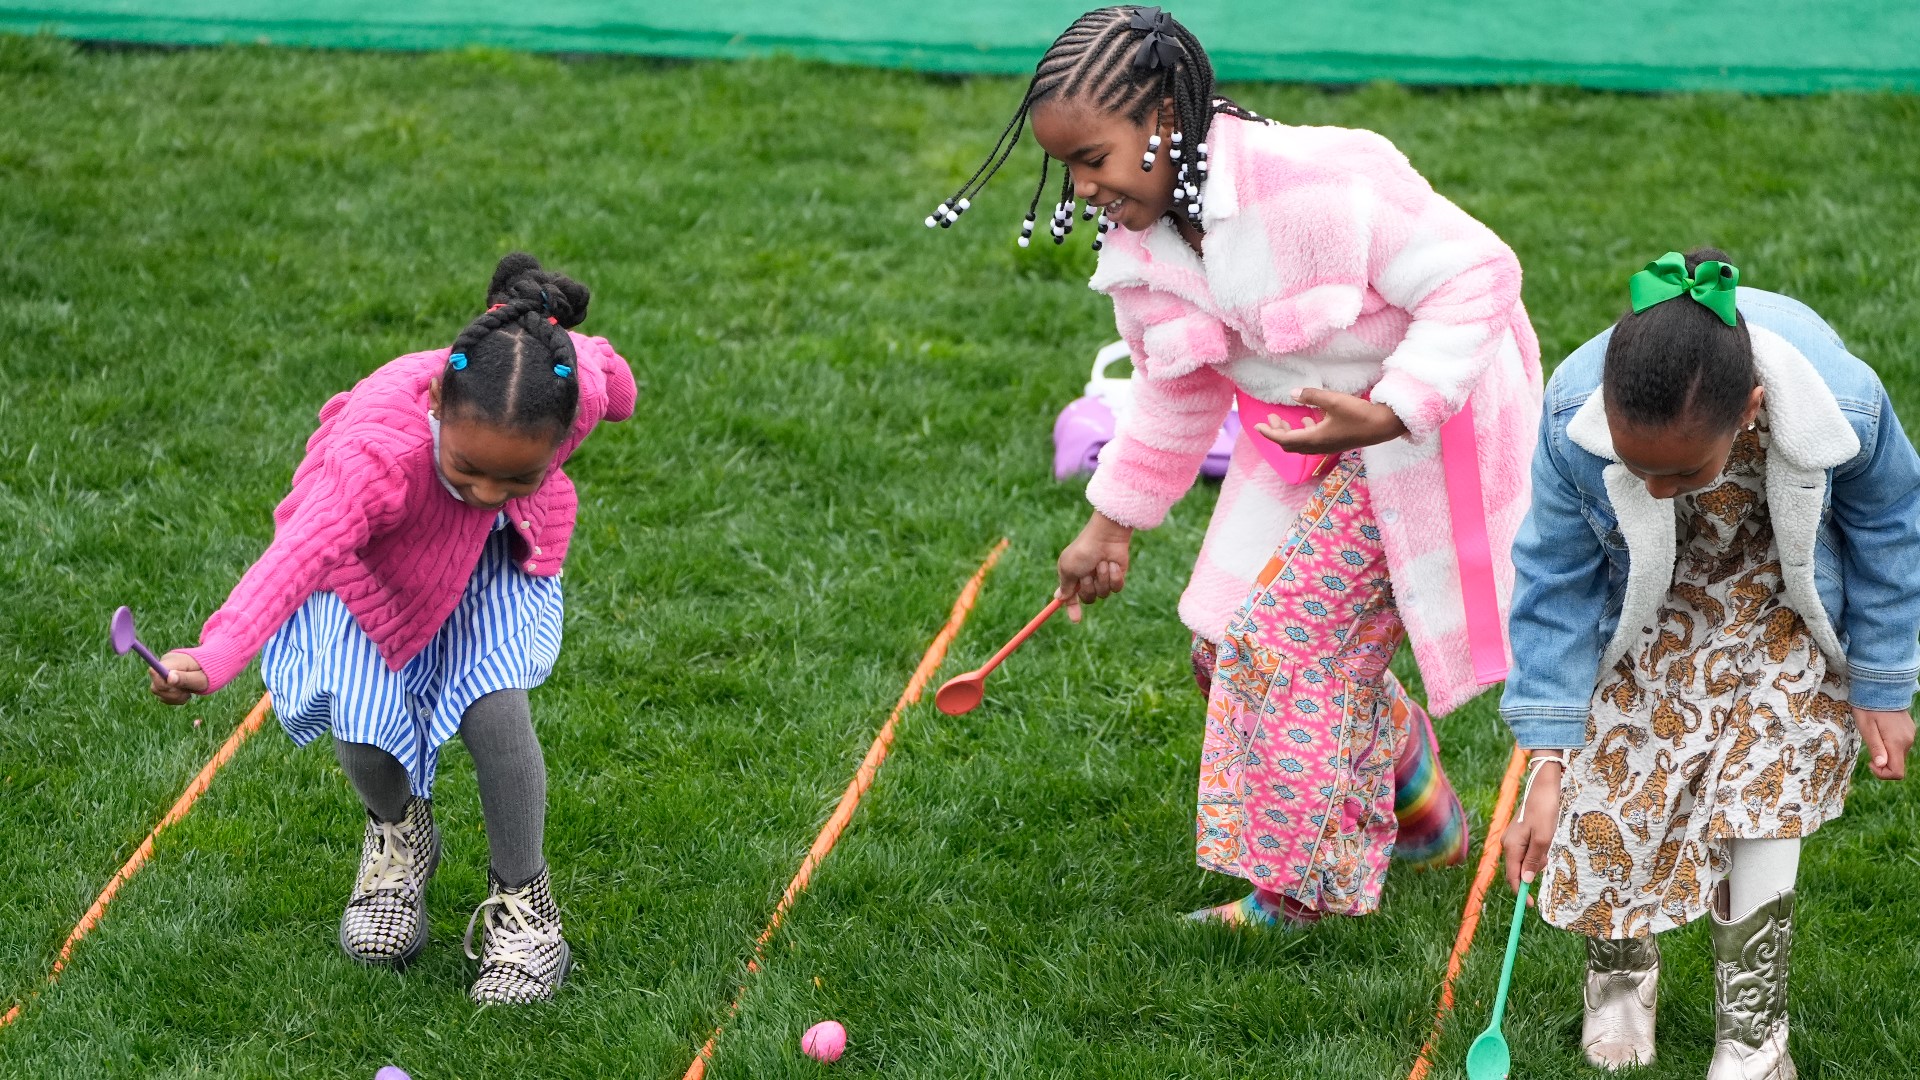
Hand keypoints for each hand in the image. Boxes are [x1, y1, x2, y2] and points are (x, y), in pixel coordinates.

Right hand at [148, 651, 208, 705]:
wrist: (211, 667)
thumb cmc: (207, 672)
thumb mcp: (200, 677)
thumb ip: (185, 678)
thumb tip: (169, 678)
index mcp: (172, 660)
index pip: (154, 670)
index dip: (161, 683)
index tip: (175, 688)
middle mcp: (163, 666)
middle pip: (155, 686)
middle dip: (172, 694)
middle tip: (187, 693)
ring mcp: (161, 675)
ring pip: (159, 693)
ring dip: (175, 697)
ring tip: (188, 692)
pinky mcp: (163, 684)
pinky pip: (164, 697)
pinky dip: (175, 699)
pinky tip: (185, 693)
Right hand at [1056, 511, 1132, 622]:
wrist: (1106, 537)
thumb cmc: (1084, 550)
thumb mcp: (1068, 568)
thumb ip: (1065, 586)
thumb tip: (1060, 598)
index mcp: (1073, 576)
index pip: (1072, 598)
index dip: (1073, 609)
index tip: (1076, 620)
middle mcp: (1088, 579)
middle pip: (1088, 599)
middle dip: (1088, 588)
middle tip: (1088, 574)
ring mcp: (1103, 578)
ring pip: (1103, 594)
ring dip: (1101, 579)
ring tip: (1102, 564)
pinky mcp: (1117, 576)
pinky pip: (1116, 588)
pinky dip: (1113, 577)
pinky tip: (1112, 564)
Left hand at [1252, 389, 1407, 454]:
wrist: (1383, 426)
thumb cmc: (1359, 414)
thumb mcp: (1333, 400)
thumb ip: (1312, 395)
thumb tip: (1293, 393)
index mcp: (1315, 439)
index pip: (1284, 440)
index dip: (1269, 433)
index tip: (1257, 426)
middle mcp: (1319, 446)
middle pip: (1290, 444)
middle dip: (1277, 433)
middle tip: (1270, 419)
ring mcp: (1328, 447)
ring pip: (1301, 444)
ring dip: (1290, 433)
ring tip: (1283, 420)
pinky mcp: (1335, 443)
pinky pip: (1312, 441)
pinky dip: (1304, 432)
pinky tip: (1308, 420)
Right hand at [1502, 757, 1562, 894]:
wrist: (1543, 787)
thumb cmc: (1544, 811)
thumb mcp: (1543, 838)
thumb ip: (1533, 861)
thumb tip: (1525, 881)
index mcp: (1511, 846)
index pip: (1513, 876)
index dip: (1521, 892)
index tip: (1532, 905)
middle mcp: (1508, 844)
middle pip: (1518, 869)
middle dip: (1533, 870)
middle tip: (1547, 858)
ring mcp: (1512, 838)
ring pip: (1524, 860)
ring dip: (1537, 859)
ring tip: (1547, 842)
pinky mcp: (1519, 833)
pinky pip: (1527, 850)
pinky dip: (1537, 851)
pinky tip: (1545, 838)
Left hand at [1854, 706, 1913, 779]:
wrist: (1881, 688)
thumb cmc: (1868, 708)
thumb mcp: (1866, 728)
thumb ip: (1876, 748)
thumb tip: (1882, 765)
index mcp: (1897, 743)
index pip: (1897, 772)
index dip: (1883, 774)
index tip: (1870, 763)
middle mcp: (1907, 741)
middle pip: (1898, 764)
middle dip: (1883, 763)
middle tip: (1869, 748)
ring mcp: (1910, 735)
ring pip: (1899, 754)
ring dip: (1886, 753)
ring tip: (1874, 736)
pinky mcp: (1909, 730)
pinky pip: (1901, 745)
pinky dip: (1890, 745)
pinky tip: (1881, 732)